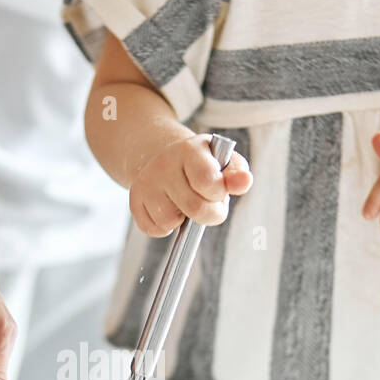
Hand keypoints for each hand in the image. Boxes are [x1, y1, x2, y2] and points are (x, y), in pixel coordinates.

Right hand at [129, 133, 252, 237]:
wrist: (166, 159)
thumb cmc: (203, 165)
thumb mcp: (223, 162)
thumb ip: (236, 174)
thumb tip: (244, 182)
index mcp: (189, 150)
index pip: (208, 182)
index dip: (218, 195)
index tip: (218, 191)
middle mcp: (163, 164)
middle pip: (194, 208)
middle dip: (208, 213)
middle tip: (207, 202)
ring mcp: (146, 182)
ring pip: (170, 221)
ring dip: (182, 220)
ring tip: (184, 202)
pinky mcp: (134, 200)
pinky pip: (153, 229)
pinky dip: (165, 227)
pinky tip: (169, 209)